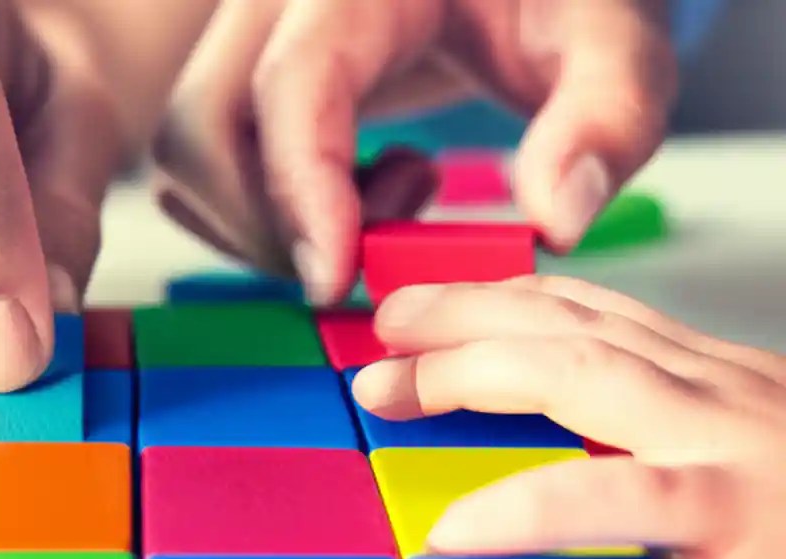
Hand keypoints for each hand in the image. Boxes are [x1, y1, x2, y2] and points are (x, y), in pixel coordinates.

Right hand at [152, 0, 676, 303]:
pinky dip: (275, 213)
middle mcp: (276, 7)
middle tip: (382, 246)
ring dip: (275, 222)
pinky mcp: (251, 81)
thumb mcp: (613, 33)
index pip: (286, 84)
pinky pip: (213, 166)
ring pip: (194, 158)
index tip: (338, 283)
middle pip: (202, 130)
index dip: (299, 192)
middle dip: (276, 223)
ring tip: (399, 195)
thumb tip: (556, 219)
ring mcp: (253, 42)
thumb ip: (609, 113)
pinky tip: (368, 192)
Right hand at [349, 276, 784, 558]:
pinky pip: (614, 311)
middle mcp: (731, 421)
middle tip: (376, 379)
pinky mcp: (724, 360)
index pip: (621, 497)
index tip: (443, 536)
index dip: (527, 513)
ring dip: (483, 312)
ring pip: (587, 319)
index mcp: (751, 504)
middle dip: (464, 369)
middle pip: (580, 370)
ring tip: (401, 316)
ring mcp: (727, 377)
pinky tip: (490, 303)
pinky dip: (534, 299)